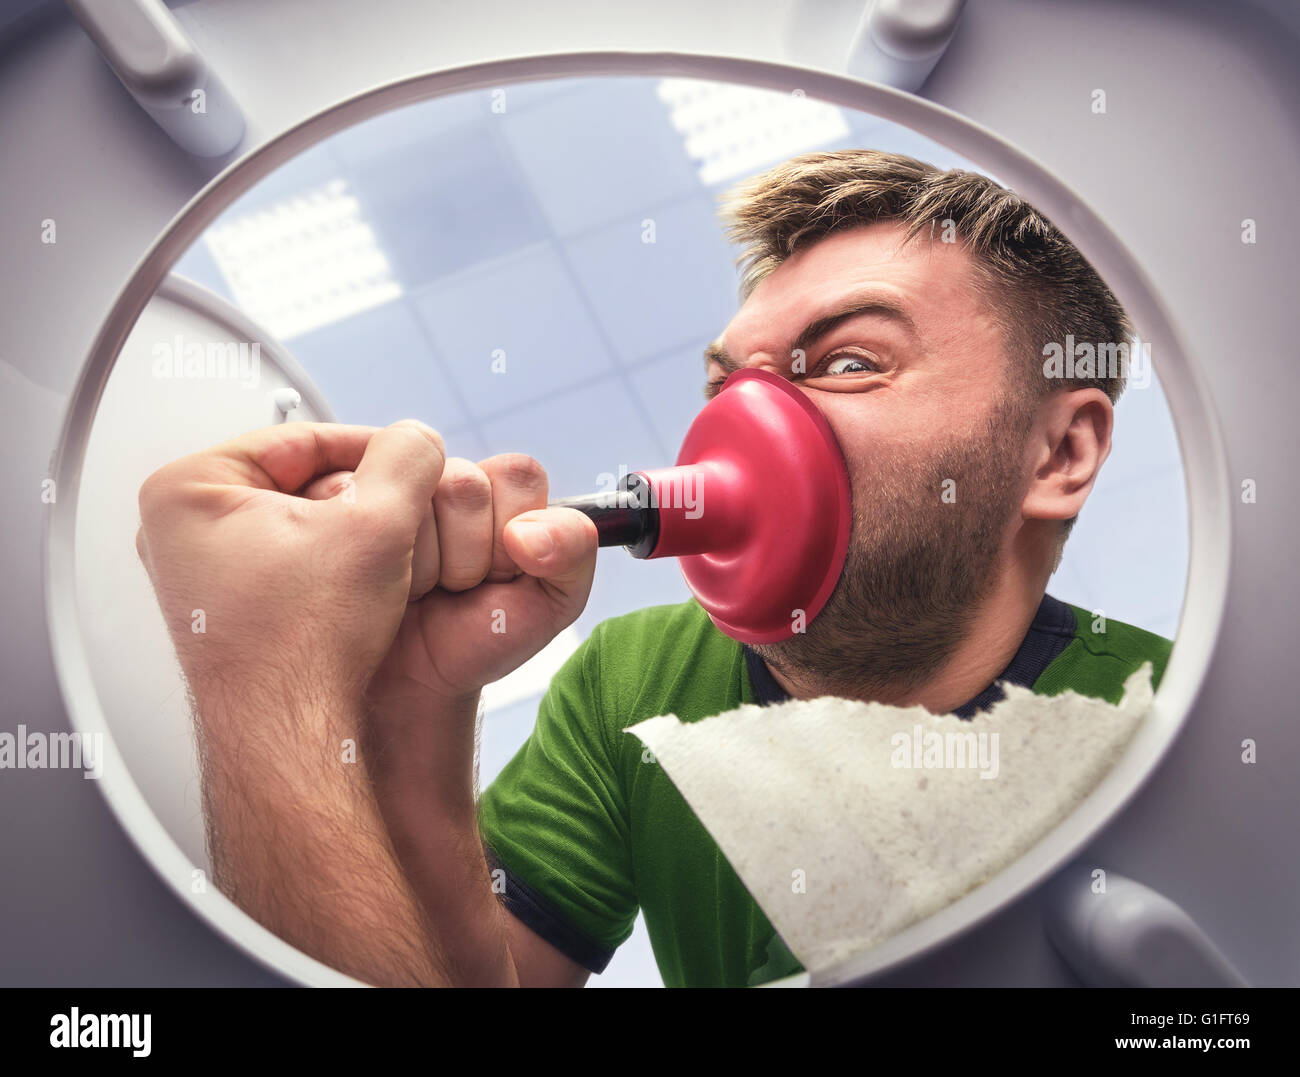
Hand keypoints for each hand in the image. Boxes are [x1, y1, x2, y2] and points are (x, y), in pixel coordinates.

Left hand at [136, 419, 596, 723]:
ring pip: (306, 525)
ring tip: (387, 561)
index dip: (374, 449)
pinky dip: (336, 569)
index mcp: (188, 491)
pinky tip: (365, 593)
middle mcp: (180, 532)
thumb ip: (406, 458)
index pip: (302, 439)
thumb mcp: (377, 524)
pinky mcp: (229, 613)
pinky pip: (297, 566)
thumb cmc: (304, 648)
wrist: (292, 739)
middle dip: (364, 498)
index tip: (416, 463)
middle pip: (303, 482)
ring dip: (356, 534)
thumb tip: (417, 439)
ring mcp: (202, 576)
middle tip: (404, 518)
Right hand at [298, 450, 598, 719]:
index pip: (517, 474)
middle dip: (464, 556)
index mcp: (502, 490)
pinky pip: (355, 509)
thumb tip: (529, 531)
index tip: (501, 573)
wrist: (415, 682)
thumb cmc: (482, 636)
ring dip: (417, 565)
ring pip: (409, 498)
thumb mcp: (550, 603)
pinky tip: (379, 587)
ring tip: (419, 591)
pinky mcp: (342, 508)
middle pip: (462, 485)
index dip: (511, 532)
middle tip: (456, 588)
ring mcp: (393, 491)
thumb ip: (571, 552)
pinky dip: (370, 563)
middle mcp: (446, 480)